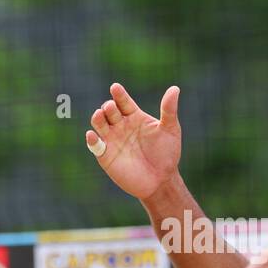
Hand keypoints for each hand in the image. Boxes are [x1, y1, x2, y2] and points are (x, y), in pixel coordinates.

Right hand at [86, 83, 181, 200]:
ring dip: (97, 118)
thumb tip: (175, 88)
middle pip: (109, 111)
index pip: (123, 101)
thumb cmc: (167, 154)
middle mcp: (120, 125)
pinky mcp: (105, 155)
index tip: (115, 88)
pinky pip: (95, 144)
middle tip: (112, 107)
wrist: (161, 180)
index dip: (119, 94)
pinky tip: (92, 135)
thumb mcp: (170, 130)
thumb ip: (168, 110)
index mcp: (134, 116)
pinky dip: (92, 139)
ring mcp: (112, 139)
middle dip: (108, 107)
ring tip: (100, 115)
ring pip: (99, 124)